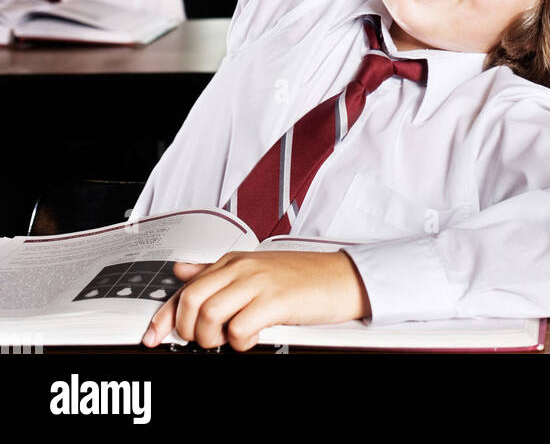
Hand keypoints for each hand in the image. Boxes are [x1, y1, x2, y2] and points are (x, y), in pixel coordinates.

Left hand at [141, 250, 370, 351]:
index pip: (186, 287)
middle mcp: (241, 268)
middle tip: (205, 340)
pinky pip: (239, 329)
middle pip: (191, 300)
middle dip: (188, 329)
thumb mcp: (253, 269)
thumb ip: (215, 271)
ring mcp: (258, 282)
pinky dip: (240, 343)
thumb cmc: (300, 278)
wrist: (341, 278)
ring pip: (209, 315)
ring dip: (212, 338)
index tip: (153, 337)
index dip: (164, 316)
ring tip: (229, 340)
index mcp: (233, 261)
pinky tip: (252, 338)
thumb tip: (181, 271)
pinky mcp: (275, 301)